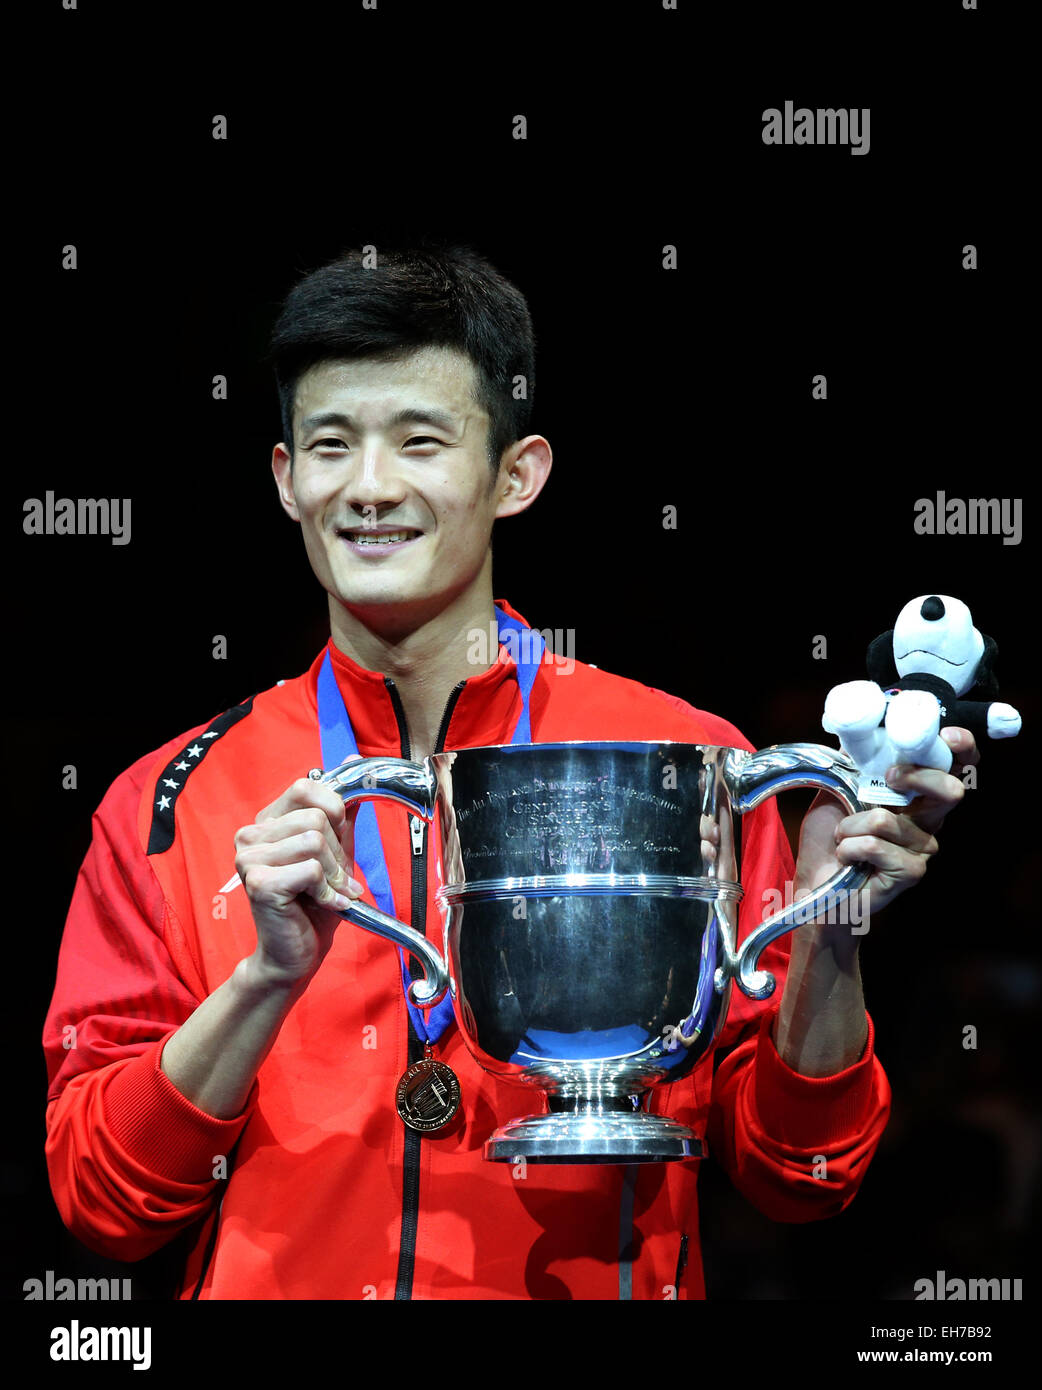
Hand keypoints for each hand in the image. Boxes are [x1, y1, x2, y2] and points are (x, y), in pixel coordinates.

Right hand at [234, 774, 364, 987]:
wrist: (296, 953)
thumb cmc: (313, 904)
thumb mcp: (335, 851)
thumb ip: (341, 812)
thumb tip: (351, 763)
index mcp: (268, 821)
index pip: (306, 787)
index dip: (333, 810)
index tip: (338, 839)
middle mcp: (251, 835)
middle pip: (315, 817)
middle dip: (337, 853)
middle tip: (334, 880)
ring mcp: (248, 858)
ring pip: (314, 841)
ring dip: (333, 874)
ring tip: (329, 893)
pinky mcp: (257, 882)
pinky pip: (310, 869)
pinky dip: (327, 890)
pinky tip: (323, 904)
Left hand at [793, 727, 979, 926]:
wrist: (814, 886)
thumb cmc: (828, 840)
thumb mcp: (839, 789)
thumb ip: (857, 761)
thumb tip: (862, 727)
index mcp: (917, 797)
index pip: (955, 769)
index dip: (961, 750)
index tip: (945, 735)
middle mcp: (928, 822)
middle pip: (951, 791)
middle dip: (915, 777)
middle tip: (886, 780)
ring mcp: (922, 849)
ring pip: (886, 819)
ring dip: (849, 826)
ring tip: (843, 839)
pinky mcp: (910, 873)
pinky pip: (873, 845)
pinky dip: (848, 847)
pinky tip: (847, 859)